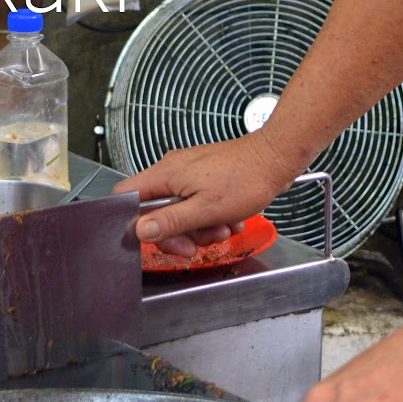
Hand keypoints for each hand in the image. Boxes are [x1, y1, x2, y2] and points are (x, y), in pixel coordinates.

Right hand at [112, 133, 298, 258]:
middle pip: (155, 209)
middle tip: (196, 244)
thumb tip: (140, 231)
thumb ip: (170, 222)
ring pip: (179, 209)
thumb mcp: (206, 210)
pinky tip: (229, 218)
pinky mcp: (204, 175)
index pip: (126, 195)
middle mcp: (172, 169)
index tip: (156, 237)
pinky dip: (210, 215)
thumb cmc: (247, 178)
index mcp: (166, 174)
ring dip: (199, 226)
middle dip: (177, 231)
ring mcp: (189, 172)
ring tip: (222, 227)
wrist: (276, 158)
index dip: (134, 221)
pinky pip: (196, 202)